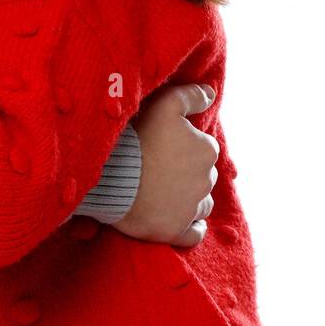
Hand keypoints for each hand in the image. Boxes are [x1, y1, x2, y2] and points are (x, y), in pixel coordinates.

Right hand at [109, 83, 218, 246]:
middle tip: (160, 165)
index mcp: (206, 150)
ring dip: (189, 198)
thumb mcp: (165, 104)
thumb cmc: (139, 136)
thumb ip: (191, 96)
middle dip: (187, 171)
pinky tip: (177, 218)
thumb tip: (211, 93)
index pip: (203, 147)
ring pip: (201, 203)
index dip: (184, 145)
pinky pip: (194, 232)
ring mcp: (191, 209)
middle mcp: (206, 181)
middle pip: (202, 175)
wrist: (113, 175)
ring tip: (164, 191)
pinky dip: (190, 227)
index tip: (165, 144)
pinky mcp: (177, 232)